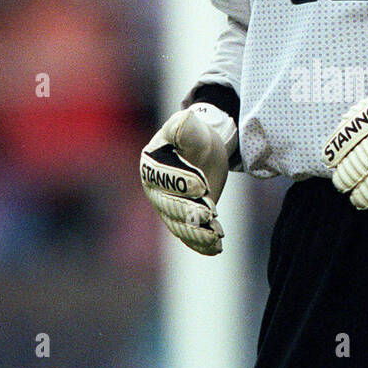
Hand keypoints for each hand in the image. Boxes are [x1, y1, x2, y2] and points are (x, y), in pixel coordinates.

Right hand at [140, 104, 232, 253]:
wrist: (204, 151)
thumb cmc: (194, 134)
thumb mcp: (189, 126)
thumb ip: (183, 126)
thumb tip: (183, 119)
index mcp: (152, 166)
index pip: (165, 178)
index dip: (183, 183)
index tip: (203, 187)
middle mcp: (156, 191)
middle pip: (170, 206)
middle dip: (190, 212)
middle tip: (209, 215)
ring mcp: (169, 209)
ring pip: (180, 225)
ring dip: (197, 233)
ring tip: (215, 235)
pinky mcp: (184, 221)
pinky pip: (189, 236)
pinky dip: (202, 244)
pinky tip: (216, 247)